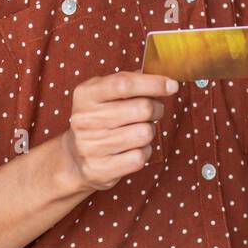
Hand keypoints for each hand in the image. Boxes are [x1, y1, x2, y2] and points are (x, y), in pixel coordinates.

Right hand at [59, 72, 177, 191]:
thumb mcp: (104, 93)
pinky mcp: (101, 169)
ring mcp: (91, 146)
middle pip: (142, 108)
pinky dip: (145, 151)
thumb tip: (163, 78)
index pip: (124, 84)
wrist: (75, 157)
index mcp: (86, 94)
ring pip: (145, 133)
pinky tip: (134, 148)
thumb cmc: (98, 118)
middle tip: (154, 111)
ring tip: (139, 130)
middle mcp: (85, 119)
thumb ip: (129, 80)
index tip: (172, 85)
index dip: (153, 83)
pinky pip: (140, 156)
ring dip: (150, 131)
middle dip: (157, 109)